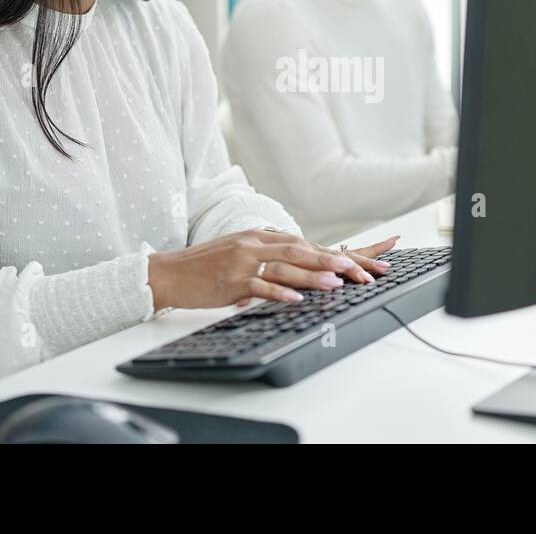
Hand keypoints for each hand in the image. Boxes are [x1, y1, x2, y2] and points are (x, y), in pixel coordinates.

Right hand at [147, 230, 399, 309]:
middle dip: (335, 260)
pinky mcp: (230, 281)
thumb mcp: (241, 255)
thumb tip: (299, 270)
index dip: (338, 251)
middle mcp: (256, 244)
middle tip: (363, 272)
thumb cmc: (206, 267)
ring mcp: (243, 261)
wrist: (169, 273)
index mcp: (261, 237)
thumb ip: (269, 258)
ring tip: (339, 282)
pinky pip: (259, 286)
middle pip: (303, 250)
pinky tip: (297, 299)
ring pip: (285, 266)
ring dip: (313, 274)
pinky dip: (279, 292)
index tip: (366, 261)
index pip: (307, 243)